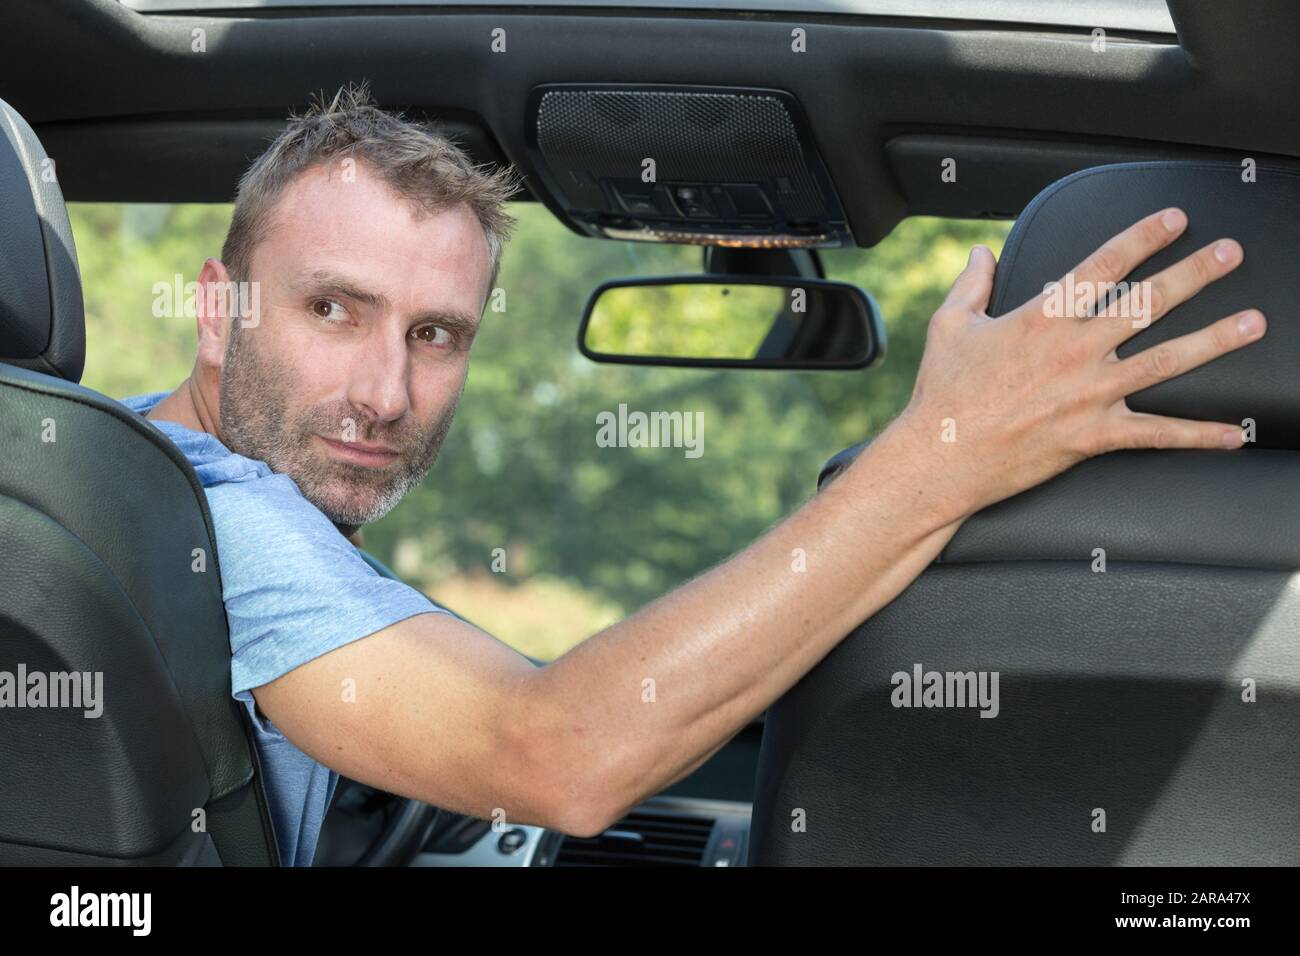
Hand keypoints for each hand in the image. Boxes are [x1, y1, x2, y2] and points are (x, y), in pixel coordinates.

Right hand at [889, 207, 1265, 519]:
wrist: (939, 459)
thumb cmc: (941, 394)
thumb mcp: (948, 326)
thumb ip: (972, 284)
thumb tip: (981, 251)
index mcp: (1041, 318)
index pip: (1103, 265)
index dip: (1143, 237)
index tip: (1175, 219)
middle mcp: (1074, 352)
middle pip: (1148, 303)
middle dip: (1194, 273)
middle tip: (1230, 252)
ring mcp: (1089, 395)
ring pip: (1165, 360)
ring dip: (1214, 339)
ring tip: (1253, 321)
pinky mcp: (1093, 436)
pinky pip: (1156, 434)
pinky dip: (1199, 435)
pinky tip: (1236, 433)